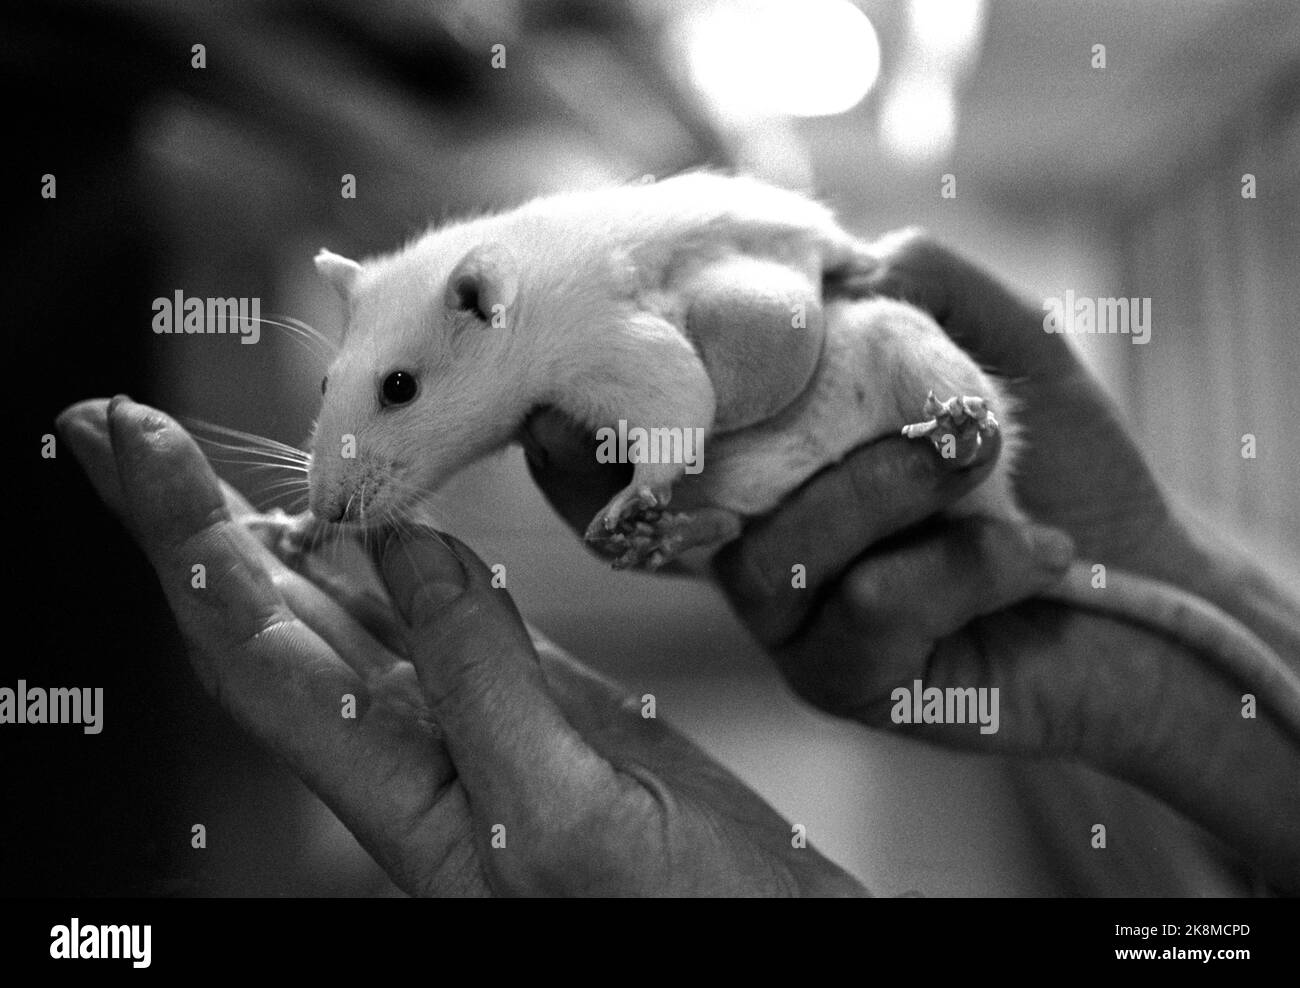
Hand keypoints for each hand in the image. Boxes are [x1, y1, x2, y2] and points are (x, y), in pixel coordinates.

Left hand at [56, 397, 865, 896]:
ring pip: (335, 611)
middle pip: (263, 620)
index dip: (182, 545)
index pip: (254, 648)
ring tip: (192, 463)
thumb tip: (407, 548)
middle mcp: (409, 748)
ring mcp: (466, 718)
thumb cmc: (676, 916)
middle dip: (181, 522)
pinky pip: (428, 612)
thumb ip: (482, 687)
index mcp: (399, 789)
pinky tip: (356, 518)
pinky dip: (381, 554)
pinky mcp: (529, 698)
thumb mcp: (567, 816)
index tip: (126, 448)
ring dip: (258, 532)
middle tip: (110, 427)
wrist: (759, 936)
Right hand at [523, 235, 1299, 887]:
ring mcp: (792, 628)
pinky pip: (867, 611)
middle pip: (703, 500)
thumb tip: (858, 258)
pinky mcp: (847, 684)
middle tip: (953, 414)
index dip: (584, 449)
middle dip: (826, 440)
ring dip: (894, 488)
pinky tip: (1038, 553)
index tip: (554, 405)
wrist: (1146, 588)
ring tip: (985, 461)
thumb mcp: (1009, 356)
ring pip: (786, 553)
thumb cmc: (1059, 470)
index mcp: (766, 475)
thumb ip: (934, 293)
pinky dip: (965, 564)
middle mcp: (756, 552)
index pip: (644, 471)